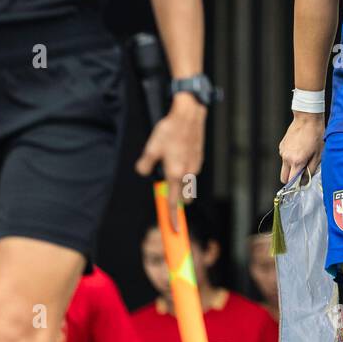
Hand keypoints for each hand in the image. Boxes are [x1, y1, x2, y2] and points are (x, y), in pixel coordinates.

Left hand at [135, 95, 206, 231]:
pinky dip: (184, 171)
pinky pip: (191, 171)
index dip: (173, 216)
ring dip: (179, 183)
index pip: (174, 202)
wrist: (189, 114)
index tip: (173, 227)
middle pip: (184, 196)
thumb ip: (146, 164)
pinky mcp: (199, 157)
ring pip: (187, 182)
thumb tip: (143, 171)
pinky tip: (176, 156)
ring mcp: (195, 165)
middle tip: (167, 195)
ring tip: (168, 167)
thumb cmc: (170, 130)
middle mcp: (188, 172)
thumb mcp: (151, 148)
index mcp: (175, 173)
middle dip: (177, 200)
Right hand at [279, 112, 324, 185]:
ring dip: (292, 167)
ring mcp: (283, 151)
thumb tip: (304, 180)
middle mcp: (286, 157)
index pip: (290, 182)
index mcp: (296, 161)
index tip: (302, 183)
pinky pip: (285, 157)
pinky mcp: (281, 145)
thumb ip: (310, 170)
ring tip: (304, 157)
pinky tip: (300, 149)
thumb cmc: (316, 134)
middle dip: (291, 179)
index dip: (296, 185)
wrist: (308, 118)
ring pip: (284, 167)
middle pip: (283, 177)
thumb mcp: (318, 155)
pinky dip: (290, 158)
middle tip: (302, 173)